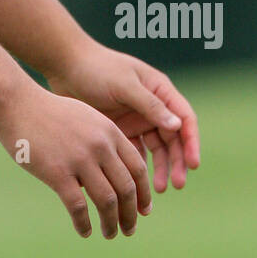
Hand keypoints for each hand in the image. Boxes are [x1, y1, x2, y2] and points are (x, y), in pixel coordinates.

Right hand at [0, 79, 152, 238]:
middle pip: (127, 189)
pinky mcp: (58, 173)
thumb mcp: (85, 118)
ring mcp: (80, 159)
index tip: (144, 210)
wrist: (17, 103)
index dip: (144, 193)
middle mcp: (100, 146)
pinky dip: (84, 224)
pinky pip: (78, 207)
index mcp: (110, 132)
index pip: (138, 169)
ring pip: (107, 201)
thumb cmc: (49, 112)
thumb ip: (103, 141)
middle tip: (129, 229)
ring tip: (110, 234)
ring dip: (111, 223)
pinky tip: (84, 232)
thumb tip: (111, 172)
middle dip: (131, 214)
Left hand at [43, 38, 199, 194]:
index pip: (185, 119)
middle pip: (173, 139)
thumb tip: (177, 126)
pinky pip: (134, 153)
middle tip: (176, 184)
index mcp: (160, 90)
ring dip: (159, 169)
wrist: (64, 66)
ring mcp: (136, 120)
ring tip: (157, 190)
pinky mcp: (120, 131)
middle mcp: (152, 107)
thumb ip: (149, 105)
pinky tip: (135, 183)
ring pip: (156, 150)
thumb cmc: (96, 68)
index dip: (191, 142)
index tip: (192, 164)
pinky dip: (137, 168)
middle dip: (177, 162)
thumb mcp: (124, 84)